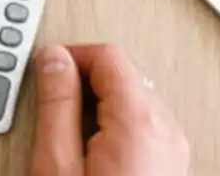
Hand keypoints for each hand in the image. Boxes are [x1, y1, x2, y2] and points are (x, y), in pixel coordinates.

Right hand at [29, 44, 188, 175]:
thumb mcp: (56, 163)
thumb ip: (56, 104)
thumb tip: (54, 59)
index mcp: (139, 122)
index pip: (108, 55)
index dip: (71, 55)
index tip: (46, 67)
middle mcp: (166, 131)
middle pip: (122, 74)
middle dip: (83, 82)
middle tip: (52, 105)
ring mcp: (172, 149)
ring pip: (131, 99)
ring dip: (97, 106)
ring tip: (69, 136)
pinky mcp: (170, 165)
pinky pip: (141, 125)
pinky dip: (114, 126)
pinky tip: (91, 151)